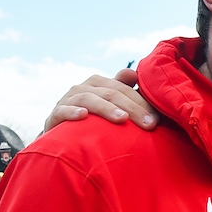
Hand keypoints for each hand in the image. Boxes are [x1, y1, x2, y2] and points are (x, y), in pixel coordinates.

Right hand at [43, 69, 158, 132]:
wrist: (59, 136)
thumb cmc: (90, 119)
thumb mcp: (108, 104)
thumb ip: (122, 90)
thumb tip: (135, 74)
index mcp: (99, 83)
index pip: (123, 88)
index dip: (141, 102)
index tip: (157, 119)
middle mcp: (84, 87)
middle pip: (111, 93)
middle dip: (132, 108)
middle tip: (149, 124)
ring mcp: (68, 100)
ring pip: (89, 99)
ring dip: (106, 108)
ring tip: (122, 120)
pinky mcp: (55, 115)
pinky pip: (62, 111)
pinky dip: (72, 111)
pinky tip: (83, 115)